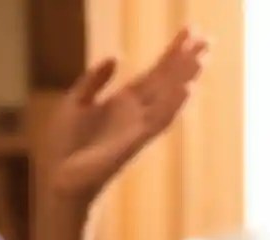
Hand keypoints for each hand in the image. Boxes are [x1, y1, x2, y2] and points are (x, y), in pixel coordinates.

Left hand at [41, 28, 209, 203]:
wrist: (60, 177)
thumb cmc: (66, 145)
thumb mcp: (76, 102)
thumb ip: (94, 80)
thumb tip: (116, 56)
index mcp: (124, 101)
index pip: (155, 72)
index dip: (172, 52)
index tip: (190, 31)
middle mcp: (137, 113)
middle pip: (167, 81)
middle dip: (186, 60)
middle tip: (209, 38)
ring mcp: (138, 127)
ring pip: (168, 98)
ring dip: (186, 78)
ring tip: (202, 57)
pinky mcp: (135, 142)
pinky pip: (159, 120)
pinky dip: (173, 104)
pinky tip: (187, 88)